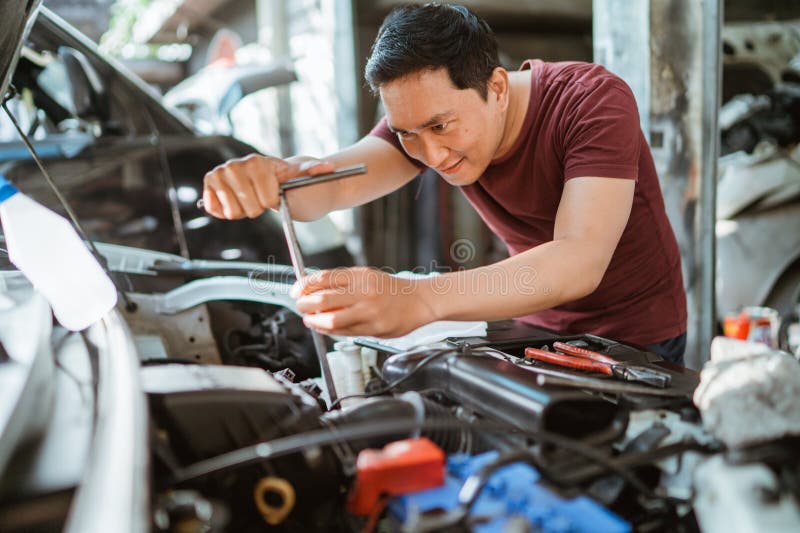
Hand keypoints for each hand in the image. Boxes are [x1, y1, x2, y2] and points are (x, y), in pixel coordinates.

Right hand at [202, 154, 334, 218]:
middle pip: (250, 209)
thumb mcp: (302, 174)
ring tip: (249, 198)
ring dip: (244, 211)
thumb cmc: (288, 178)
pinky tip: (235, 201)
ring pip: (233, 213)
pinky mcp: (208, 186)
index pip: (267, 199)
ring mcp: (218, 174)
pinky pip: (216, 211)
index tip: (275, 193)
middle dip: (259, 208)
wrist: (269, 178)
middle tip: (261, 197)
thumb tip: (328, 167)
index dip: (273, 201)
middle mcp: (234, 165)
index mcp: (256, 162)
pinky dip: (227, 212)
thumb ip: (314, 169)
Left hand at [291, 267, 437, 336]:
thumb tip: (312, 288)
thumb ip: (341, 282)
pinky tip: (324, 327)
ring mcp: (368, 312)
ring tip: (310, 319)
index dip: (304, 286)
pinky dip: (329, 330)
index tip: (296, 291)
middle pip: (323, 299)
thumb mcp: (366, 276)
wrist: (418, 301)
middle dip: (305, 305)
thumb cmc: (390, 290)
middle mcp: (363, 292)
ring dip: (314, 321)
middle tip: (300, 306)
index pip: (323, 278)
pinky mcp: (373, 328)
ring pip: (330, 320)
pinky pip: (343, 331)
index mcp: (360, 276)